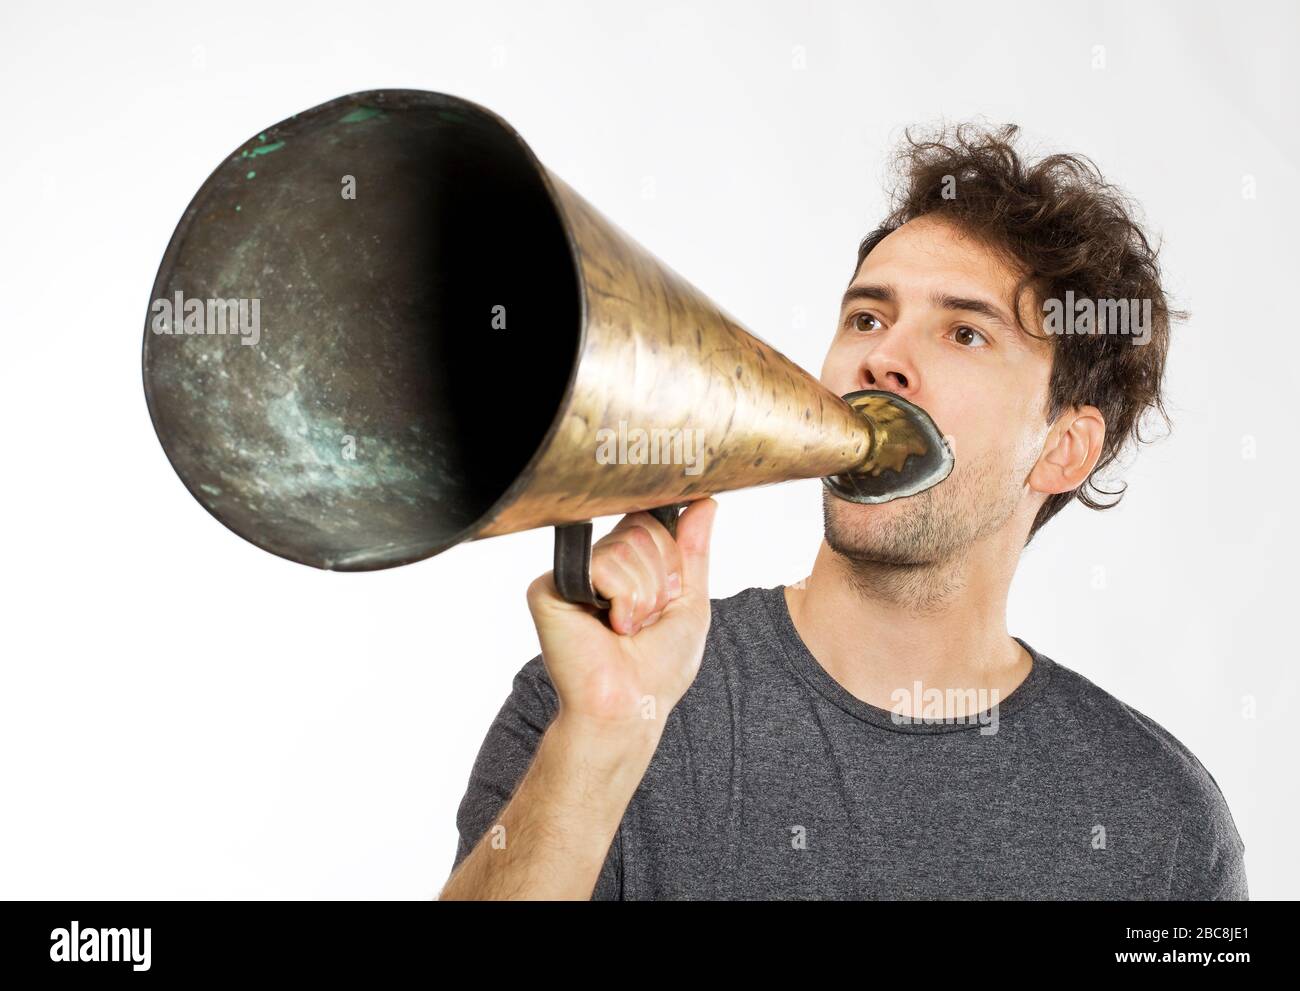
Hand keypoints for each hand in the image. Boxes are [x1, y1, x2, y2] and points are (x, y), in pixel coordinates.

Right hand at [525, 498, 717, 740]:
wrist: (631, 704)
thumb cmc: (659, 667)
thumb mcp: (690, 602)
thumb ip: (695, 551)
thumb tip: (705, 502)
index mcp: (623, 566)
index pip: (651, 522)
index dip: (671, 559)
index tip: (666, 598)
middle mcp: (595, 565)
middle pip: (642, 529)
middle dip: (661, 579)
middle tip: (645, 620)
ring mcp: (571, 575)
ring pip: (625, 547)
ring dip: (643, 596)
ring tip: (626, 628)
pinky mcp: (548, 587)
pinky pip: (603, 566)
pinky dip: (623, 600)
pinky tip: (609, 627)